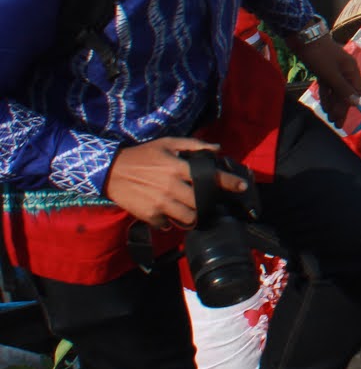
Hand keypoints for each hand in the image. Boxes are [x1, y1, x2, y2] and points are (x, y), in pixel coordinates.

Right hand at [104, 137, 236, 228]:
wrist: (111, 171)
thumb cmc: (142, 155)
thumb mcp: (167, 144)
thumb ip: (193, 145)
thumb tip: (217, 148)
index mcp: (177, 168)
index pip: (209, 177)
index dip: (229, 182)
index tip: (242, 186)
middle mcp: (171, 187)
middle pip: (201, 203)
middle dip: (207, 203)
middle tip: (207, 201)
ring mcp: (160, 204)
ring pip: (188, 218)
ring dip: (192, 216)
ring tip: (190, 209)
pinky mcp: (149, 216)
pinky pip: (168, 225)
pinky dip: (171, 221)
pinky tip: (168, 213)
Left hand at [295, 32, 360, 121]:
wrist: (303, 37)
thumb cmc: (319, 55)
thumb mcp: (331, 73)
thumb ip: (343, 88)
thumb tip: (356, 103)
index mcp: (351, 70)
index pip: (356, 91)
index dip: (350, 105)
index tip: (343, 118)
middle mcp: (345, 71)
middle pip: (345, 93)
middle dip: (341, 108)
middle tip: (337, 124)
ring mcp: (333, 71)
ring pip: (336, 91)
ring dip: (334, 104)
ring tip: (331, 119)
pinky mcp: (323, 70)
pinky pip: (328, 87)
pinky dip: (327, 96)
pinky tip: (325, 107)